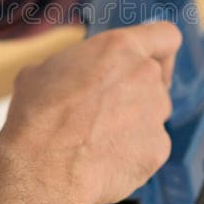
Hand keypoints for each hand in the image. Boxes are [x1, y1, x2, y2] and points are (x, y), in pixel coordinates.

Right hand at [0, 21, 181, 203]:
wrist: (43, 167)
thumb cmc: (38, 116)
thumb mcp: (44, 70)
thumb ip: (77, 65)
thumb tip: (74, 76)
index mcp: (121, 48)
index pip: (166, 35)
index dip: (160, 49)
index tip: (149, 61)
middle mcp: (146, 76)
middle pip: (156, 80)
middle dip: (136, 92)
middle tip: (104, 110)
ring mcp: (156, 114)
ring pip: (153, 114)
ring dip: (134, 123)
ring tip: (98, 140)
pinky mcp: (159, 149)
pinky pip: (151, 146)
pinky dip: (133, 153)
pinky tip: (105, 160)